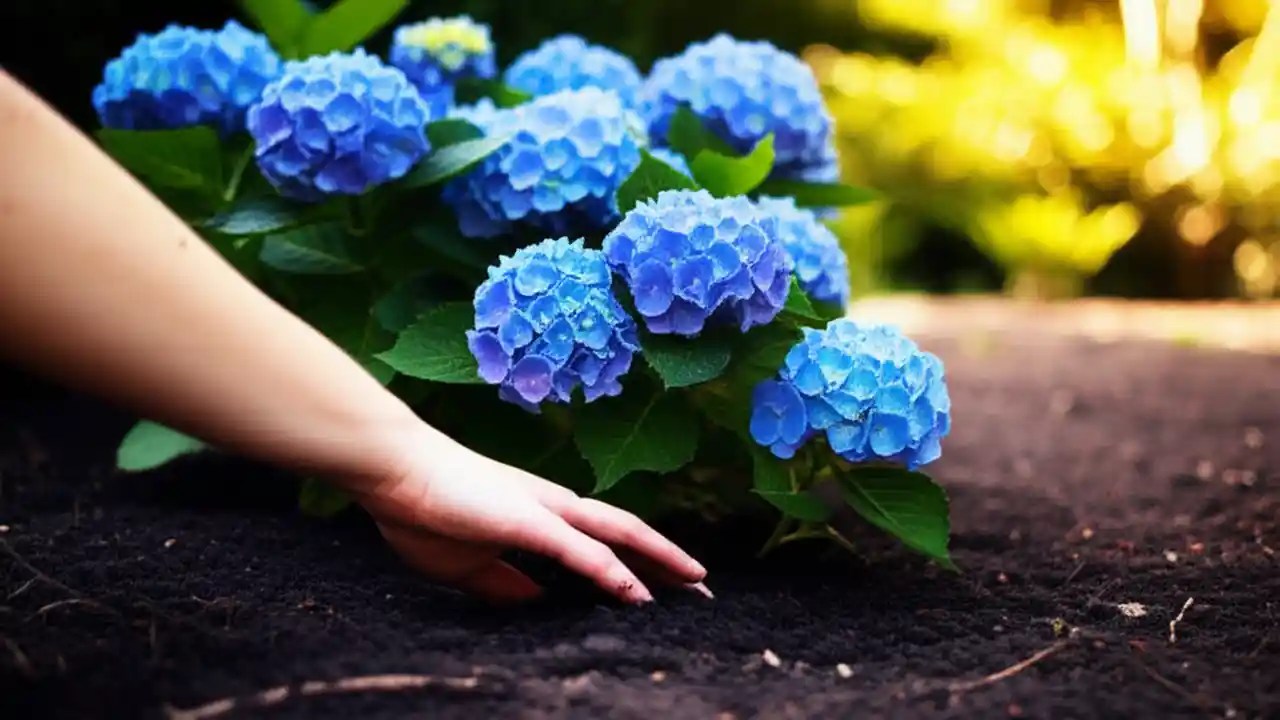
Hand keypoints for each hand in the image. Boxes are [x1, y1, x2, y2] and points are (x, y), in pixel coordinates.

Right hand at [348, 427, 707, 604]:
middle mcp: (552, 505)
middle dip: (667, 559)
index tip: (667, 587)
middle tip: (705, 589)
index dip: (637, 562)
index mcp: (538, 514)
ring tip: (696, 583)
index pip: (601, 540)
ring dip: (660, 558)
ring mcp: (544, 508)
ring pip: (618, 533)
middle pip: (625, 532)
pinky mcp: (528, 519)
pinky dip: (614, 572)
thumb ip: (504, 582)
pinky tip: (639, 594)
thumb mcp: (467, 564)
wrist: (391, 468)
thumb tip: (536, 599)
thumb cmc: (420, 508)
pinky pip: (581, 551)